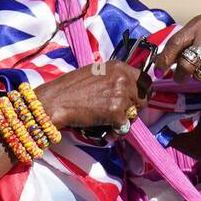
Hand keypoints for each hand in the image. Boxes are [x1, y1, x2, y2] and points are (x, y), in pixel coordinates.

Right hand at [31, 61, 149, 130]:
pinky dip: (115, 133)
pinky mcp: (116, 112)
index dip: (143, 93)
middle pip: (144, 99)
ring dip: (123, 123)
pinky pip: (124, 128)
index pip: (146, 80)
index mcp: (119, 67)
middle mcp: (123, 78)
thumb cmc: (70, 89)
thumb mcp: (96, 74)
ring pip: (134, 115)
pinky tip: (105, 131)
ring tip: (108, 124)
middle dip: (134, 110)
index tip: (136, 101)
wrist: (54, 101)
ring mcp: (121, 95)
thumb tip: (130, 90)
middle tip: (120, 116)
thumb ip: (114, 79)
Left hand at [152, 11, 200, 83]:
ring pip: (200, 74)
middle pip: (186, 65)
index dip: (164, 59)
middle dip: (179, 75)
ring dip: (199, 75)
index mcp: (199, 25)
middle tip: (179, 77)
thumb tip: (165, 60)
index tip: (158, 70)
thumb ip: (186, 39)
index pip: (175, 44)